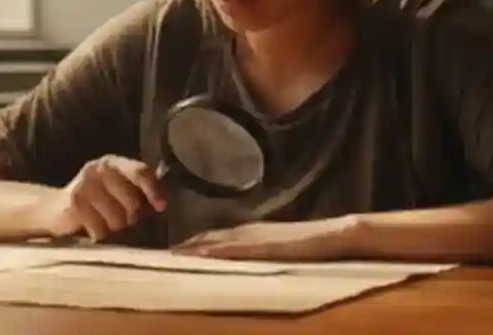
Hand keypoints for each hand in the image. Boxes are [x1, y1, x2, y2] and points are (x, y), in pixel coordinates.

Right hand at [39, 155, 166, 241]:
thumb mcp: (115, 188)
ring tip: (104, 222)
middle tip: (123, 220)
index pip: (140, 172)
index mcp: (114, 163)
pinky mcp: (75, 204)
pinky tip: (91, 229)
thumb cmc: (94, 201)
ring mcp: (85, 185)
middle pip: (132, 200)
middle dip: (131, 216)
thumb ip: (136, 190)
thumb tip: (162, 204)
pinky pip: (101, 229)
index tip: (160, 207)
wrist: (54, 208)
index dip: (153, 190)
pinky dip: (99, 234)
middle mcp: (99, 169)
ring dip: (114, 228)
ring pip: (118, 219)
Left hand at [172, 217, 356, 260]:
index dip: (192, 245)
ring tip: (170, 257)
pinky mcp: (261, 246)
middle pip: (207, 239)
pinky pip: (231, 249)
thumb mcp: (278, 248)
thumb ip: (260, 250)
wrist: (331, 235)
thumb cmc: (310, 244)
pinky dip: (212, 252)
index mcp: (250, 232)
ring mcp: (253, 237)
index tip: (172, 252)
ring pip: (214, 242)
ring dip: (192, 249)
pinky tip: (198, 256)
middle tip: (161, 256)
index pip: (212, 238)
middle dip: (185, 247)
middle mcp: (246, 232)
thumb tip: (245, 261)